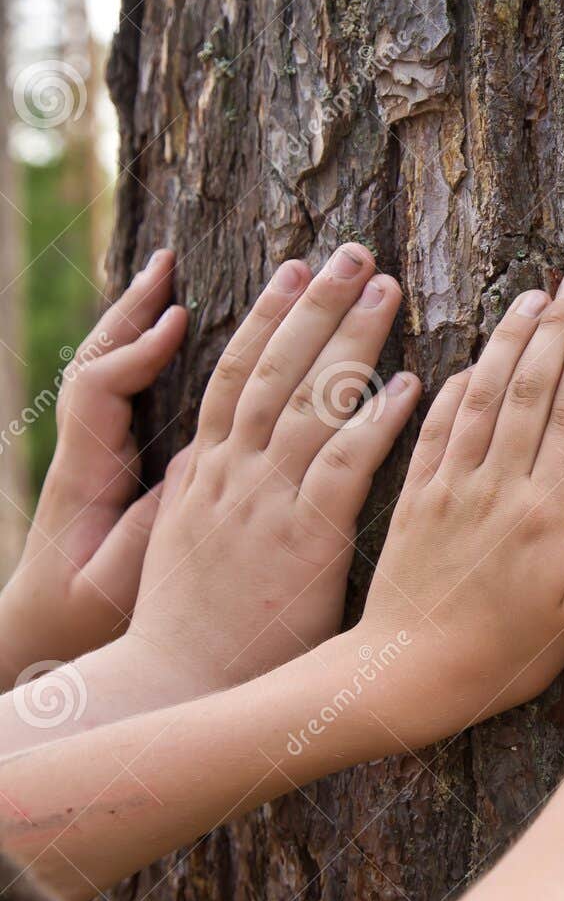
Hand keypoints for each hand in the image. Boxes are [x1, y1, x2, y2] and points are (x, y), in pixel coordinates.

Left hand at [0, 251, 186, 683]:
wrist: (44, 636)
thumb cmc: (87, 618)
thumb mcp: (121, 584)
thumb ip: (148, 528)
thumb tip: (181, 473)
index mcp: (85, 474)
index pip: (99, 391)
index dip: (134, 352)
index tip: (178, 322)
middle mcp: (84, 451)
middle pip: (98, 361)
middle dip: (133, 311)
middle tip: (169, 265)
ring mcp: (94, 450)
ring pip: (110, 369)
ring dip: (138, 321)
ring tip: (169, 276)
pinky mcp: (112, 460)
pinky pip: (128, 392)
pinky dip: (149, 353)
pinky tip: (178, 334)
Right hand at [125, 245, 416, 695]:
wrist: (179, 683)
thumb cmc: (192, 624)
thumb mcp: (180, 541)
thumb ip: (196, 489)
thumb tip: (206, 449)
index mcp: (209, 469)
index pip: (239, 371)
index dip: (271, 315)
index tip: (299, 269)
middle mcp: (235, 472)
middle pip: (276, 367)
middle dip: (317, 304)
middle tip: (359, 252)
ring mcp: (267, 501)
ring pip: (312, 401)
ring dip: (353, 340)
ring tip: (390, 288)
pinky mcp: (304, 538)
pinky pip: (346, 465)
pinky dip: (377, 420)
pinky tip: (414, 384)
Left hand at [355, 272, 563, 728]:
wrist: (408, 676)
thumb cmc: (507, 656)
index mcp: (548, 511)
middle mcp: (499, 485)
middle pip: (529, 386)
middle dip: (553, 327)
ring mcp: (451, 486)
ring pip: (483, 393)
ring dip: (507, 341)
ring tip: (529, 300)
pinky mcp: (414, 497)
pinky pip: (436, 426)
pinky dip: (455, 386)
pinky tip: (470, 362)